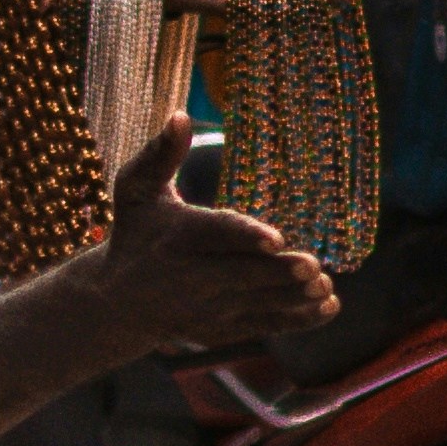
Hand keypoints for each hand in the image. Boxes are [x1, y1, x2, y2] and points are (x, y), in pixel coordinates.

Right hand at [84, 115, 331, 348]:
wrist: (119, 303)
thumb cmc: (136, 233)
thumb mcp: (136, 190)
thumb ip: (160, 154)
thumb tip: (181, 115)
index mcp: (176, 238)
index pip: (215, 235)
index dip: (246, 237)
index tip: (277, 239)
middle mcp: (191, 278)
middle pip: (242, 275)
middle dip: (277, 273)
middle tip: (312, 266)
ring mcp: (208, 309)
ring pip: (258, 304)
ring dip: (294, 297)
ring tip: (324, 286)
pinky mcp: (222, 330)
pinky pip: (264, 325)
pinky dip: (297, 320)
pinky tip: (327, 307)